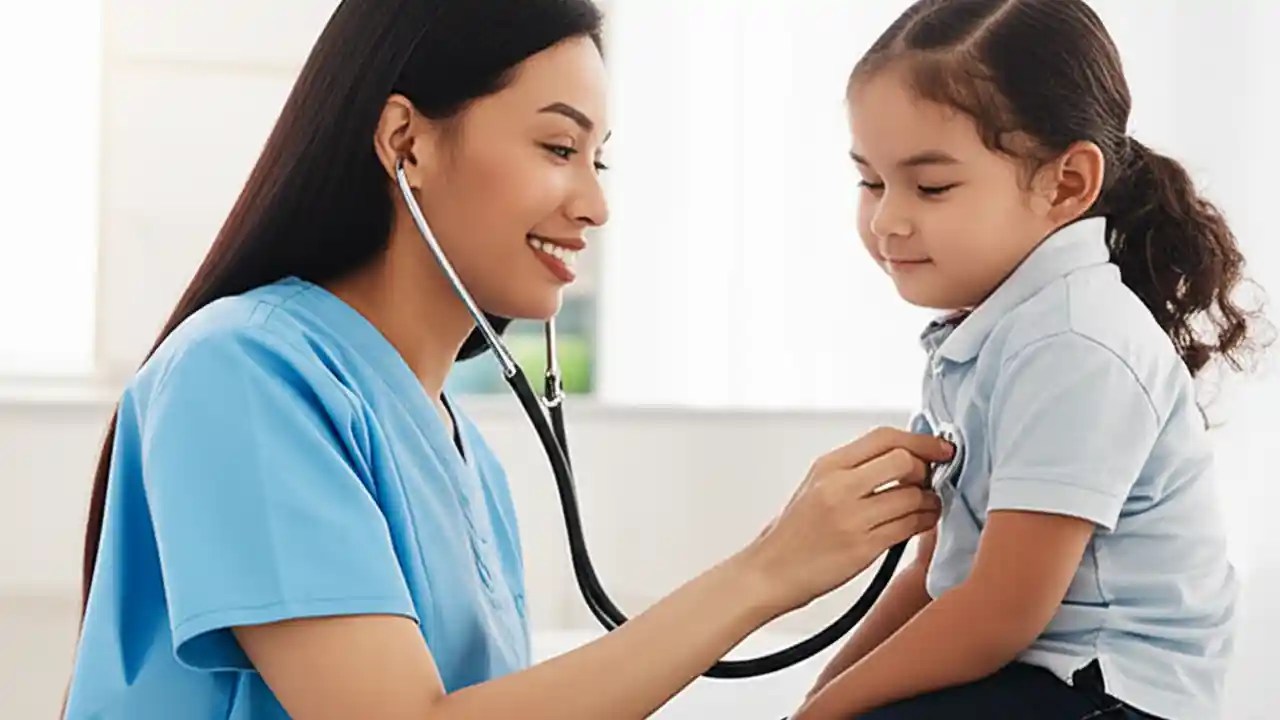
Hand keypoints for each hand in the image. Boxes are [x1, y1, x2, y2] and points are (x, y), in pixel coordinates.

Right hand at [738, 427, 949, 616]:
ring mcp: (851, 517)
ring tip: (928, 505)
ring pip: (913, 496)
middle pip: (904, 461)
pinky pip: (909, 527)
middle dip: (927, 469)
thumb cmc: (794, 533)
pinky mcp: (863, 547)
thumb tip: (903, 457)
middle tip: (929, 479)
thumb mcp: (815, 486)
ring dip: (930, 500)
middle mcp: (839, 487)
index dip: (920, 440)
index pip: (884, 437)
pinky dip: (924, 522)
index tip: (939, 448)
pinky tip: (921, 522)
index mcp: (827, 466)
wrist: (770, 571)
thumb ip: (853, 469)